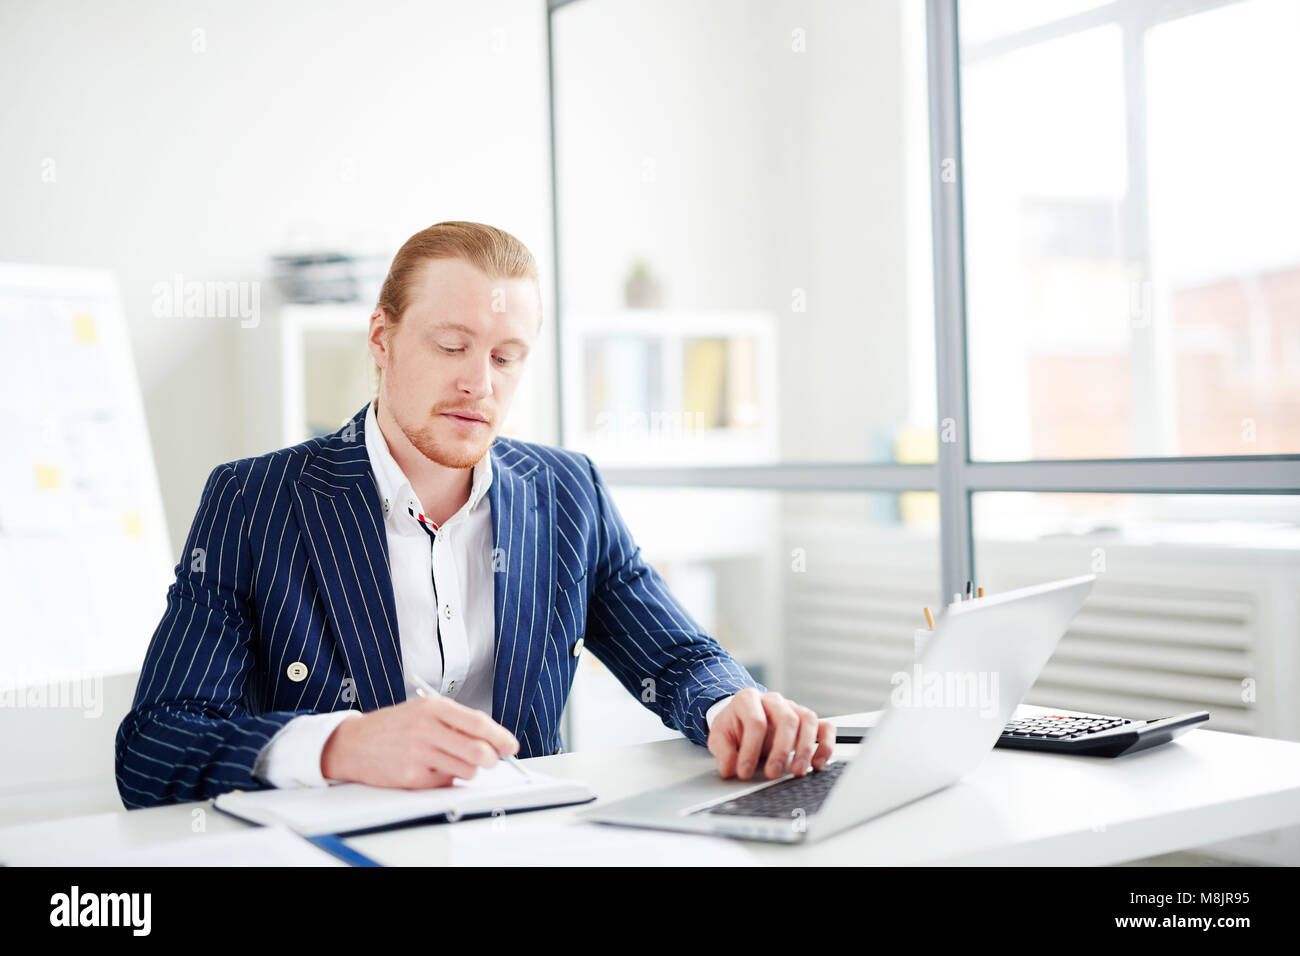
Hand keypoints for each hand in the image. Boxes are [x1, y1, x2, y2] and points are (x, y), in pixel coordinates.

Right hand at [320, 695, 518, 788]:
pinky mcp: (412, 777)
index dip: (500, 736)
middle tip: (492, 760)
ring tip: (454, 762)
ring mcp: (418, 754)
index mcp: (433, 708)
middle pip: (477, 750)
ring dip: (468, 770)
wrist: (353, 743)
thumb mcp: (423, 710)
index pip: (478, 723)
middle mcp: (426, 729)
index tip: (511, 746)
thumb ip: (455, 721)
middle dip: (492, 759)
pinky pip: (445, 783)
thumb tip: (491, 739)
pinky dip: (446, 779)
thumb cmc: (394, 726)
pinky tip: (431, 768)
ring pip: (466, 770)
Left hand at [707, 688, 834, 780]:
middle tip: (773, 773)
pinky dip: (826, 745)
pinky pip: (825, 727)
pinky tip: (817, 764)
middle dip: (781, 750)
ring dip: (806, 748)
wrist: (743, 720)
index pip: (755, 721)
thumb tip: (730, 768)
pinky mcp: (807, 721)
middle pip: (786, 719)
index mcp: (748, 699)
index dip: (750, 749)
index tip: (744, 772)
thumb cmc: (734, 728)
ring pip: (808, 720)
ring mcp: (793, 708)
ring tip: (798, 772)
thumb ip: (722, 752)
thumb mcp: (720, 737)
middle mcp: (773, 700)